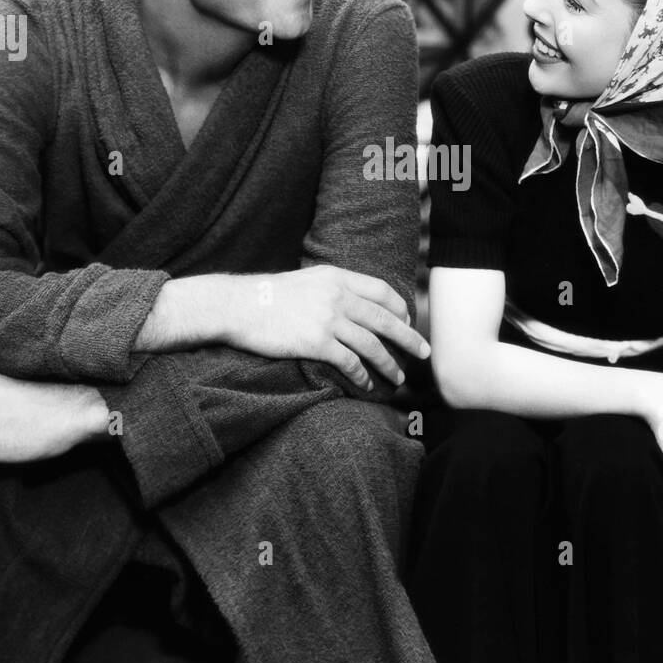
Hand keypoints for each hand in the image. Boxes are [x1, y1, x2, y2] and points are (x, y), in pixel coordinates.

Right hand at [222, 266, 430, 389]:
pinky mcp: (316, 343)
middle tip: (424, 352)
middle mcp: (338, 296)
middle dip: (409, 338)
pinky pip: (349, 362)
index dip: (400, 308)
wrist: (238, 306)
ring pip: (372, 344)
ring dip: (389, 363)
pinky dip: (362, 375)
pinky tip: (366, 384)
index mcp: (337, 278)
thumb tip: (352, 304)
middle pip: (385, 319)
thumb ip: (331, 288)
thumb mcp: (306, 281)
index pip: (382, 291)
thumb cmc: (267, 296)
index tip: (408, 321)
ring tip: (399, 377)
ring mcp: (328, 319)